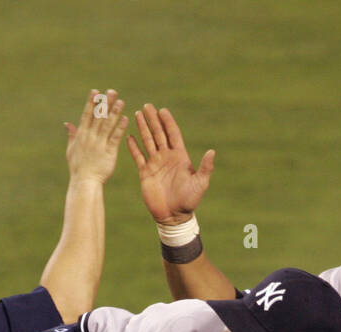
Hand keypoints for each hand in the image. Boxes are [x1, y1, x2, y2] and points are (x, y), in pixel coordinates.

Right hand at [66, 88, 128, 184]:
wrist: (85, 182)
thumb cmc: (77, 167)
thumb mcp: (71, 150)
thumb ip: (72, 135)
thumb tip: (67, 123)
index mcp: (81, 135)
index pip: (87, 115)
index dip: (91, 103)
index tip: (96, 92)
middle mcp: (90, 137)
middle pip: (99, 117)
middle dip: (105, 103)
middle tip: (112, 91)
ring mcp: (100, 144)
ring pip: (108, 125)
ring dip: (114, 112)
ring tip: (121, 101)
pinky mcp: (109, 152)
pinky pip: (115, 138)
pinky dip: (120, 128)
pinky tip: (125, 118)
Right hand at [128, 104, 214, 224]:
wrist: (173, 216)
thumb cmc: (189, 201)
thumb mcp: (200, 183)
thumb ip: (205, 167)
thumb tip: (212, 151)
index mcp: (180, 157)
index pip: (173, 134)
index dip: (168, 122)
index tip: (162, 110)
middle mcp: (167, 157)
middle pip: (159, 134)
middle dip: (153, 120)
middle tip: (147, 106)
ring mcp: (155, 164)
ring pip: (148, 141)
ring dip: (143, 128)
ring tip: (137, 114)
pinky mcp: (145, 172)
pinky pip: (138, 156)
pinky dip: (133, 147)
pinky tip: (129, 136)